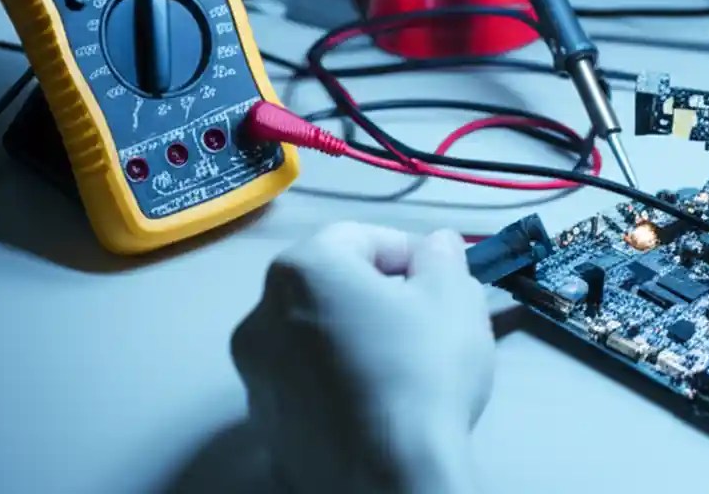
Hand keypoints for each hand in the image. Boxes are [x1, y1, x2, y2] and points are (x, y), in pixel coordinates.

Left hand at [230, 223, 492, 493]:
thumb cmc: (420, 372)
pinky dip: (336, 388)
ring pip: (312, 340)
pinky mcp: (264, 430)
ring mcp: (254, 379)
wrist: (390, 479)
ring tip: (402, 369)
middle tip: (424, 321)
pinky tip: (376, 407)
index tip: (439, 277)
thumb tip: (434, 246)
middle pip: (328, 288)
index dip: (407, 251)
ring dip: (352, 341)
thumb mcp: (453, 297)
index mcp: (300, 271)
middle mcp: (259, 318)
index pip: (359, 238)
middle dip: (375, 296)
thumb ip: (441, 258)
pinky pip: (306, 391)